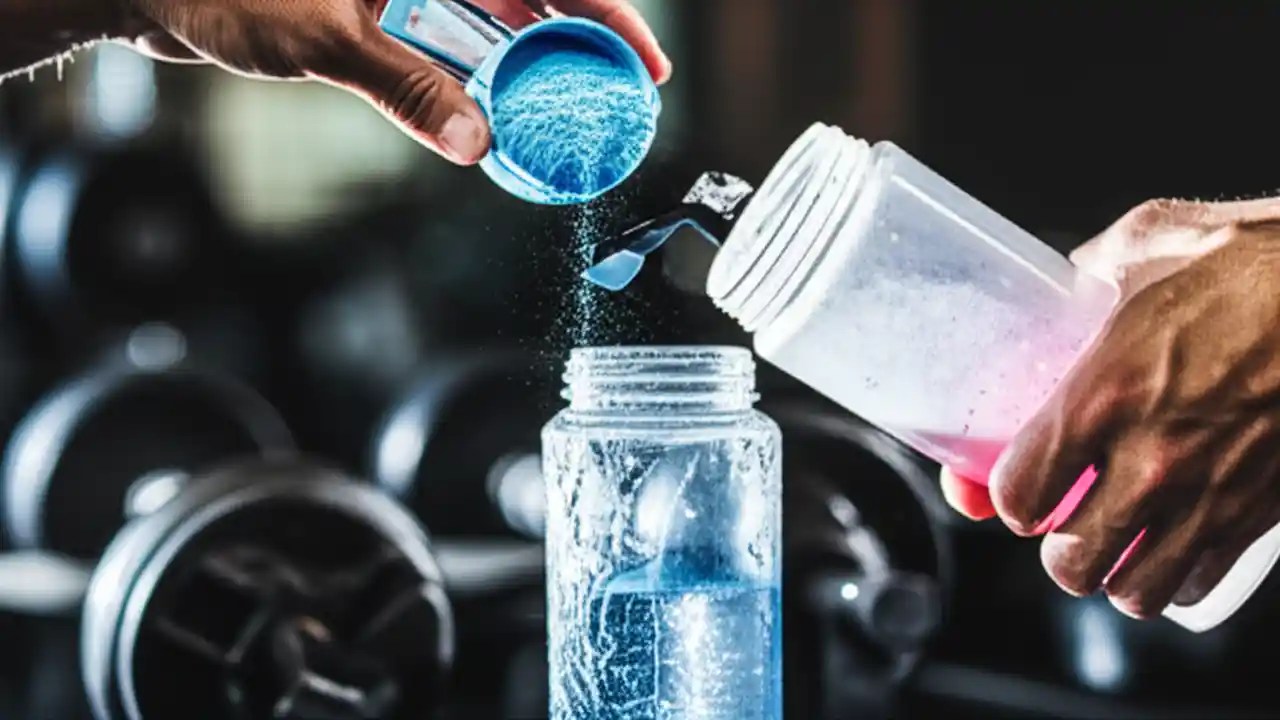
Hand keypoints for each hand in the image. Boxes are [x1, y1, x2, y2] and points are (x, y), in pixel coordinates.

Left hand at [120, 0, 670, 163]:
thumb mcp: (327, 41)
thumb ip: (408, 88)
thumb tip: (474, 140)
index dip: (606, 12)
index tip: (645, 60)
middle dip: (579, 40)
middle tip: (618, 94)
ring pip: (491, 13)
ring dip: (530, 59)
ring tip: (570, 109)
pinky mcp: (376, 0)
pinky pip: (448, 34)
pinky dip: (477, 69)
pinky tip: (496, 107)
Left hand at [941, 197, 1279, 617]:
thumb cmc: (1256, 262)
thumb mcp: (1150, 244)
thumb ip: (1093, 271)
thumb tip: (1071, 277)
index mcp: (1103, 396)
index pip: (1017, 493)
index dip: (1006, 496)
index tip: (1017, 485)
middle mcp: (1149, 461)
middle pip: (1068, 562)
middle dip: (1056, 546)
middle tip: (1063, 520)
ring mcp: (1207, 496)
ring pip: (1132, 590)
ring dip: (1112, 571)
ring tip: (1113, 542)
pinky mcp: (1258, 515)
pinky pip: (1197, 583)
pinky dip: (1175, 576)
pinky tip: (1170, 546)